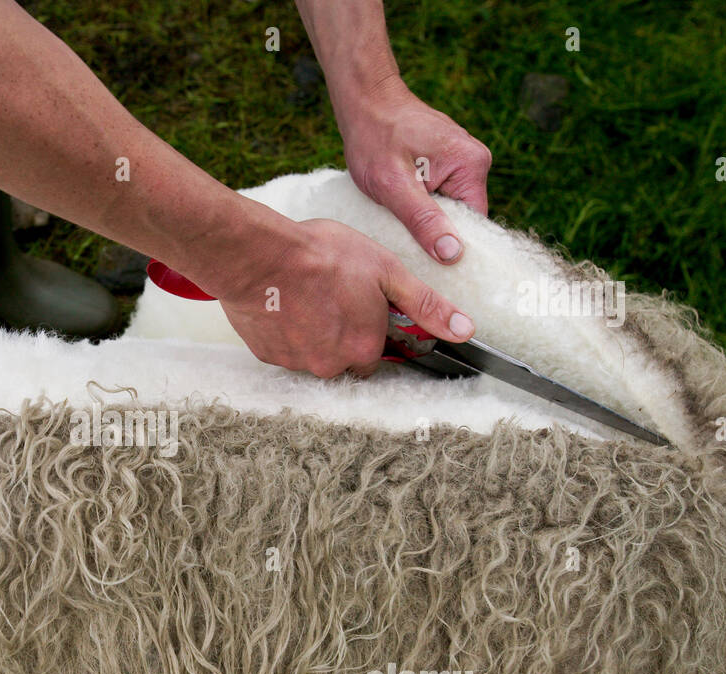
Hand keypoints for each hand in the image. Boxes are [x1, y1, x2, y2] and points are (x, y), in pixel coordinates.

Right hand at [217, 217, 474, 377]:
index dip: (367, 329)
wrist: (260, 256)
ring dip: (312, 334)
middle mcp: (332, 365)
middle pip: (342, 360)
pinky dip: (284, 332)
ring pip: (312, 356)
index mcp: (364, 347)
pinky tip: (283, 304)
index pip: (373, 355)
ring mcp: (297, 363)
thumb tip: (465, 330)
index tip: (356, 306)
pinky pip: (283, 350)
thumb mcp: (387, 271)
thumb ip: (426, 304)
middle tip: (329, 298)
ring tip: (304, 297)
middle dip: (339, 336)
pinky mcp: (267, 356)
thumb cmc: (324, 257)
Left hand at [338, 83, 491, 264]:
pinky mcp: (444, 161)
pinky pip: (439, 195)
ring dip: (425, 219)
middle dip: (435, 232)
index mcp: (472, 165)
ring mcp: (460, 160)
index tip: (427, 263)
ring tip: (398, 221)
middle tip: (405, 242)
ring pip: (448, 208)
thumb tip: (453, 254)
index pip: (474, 224)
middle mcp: (474, 161)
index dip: (453, 247)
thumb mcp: (393, 185)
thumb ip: (423, 220)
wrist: (364, 100)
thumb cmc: (374, 137)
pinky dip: (420, 205)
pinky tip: (400, 207)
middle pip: (462, 218)